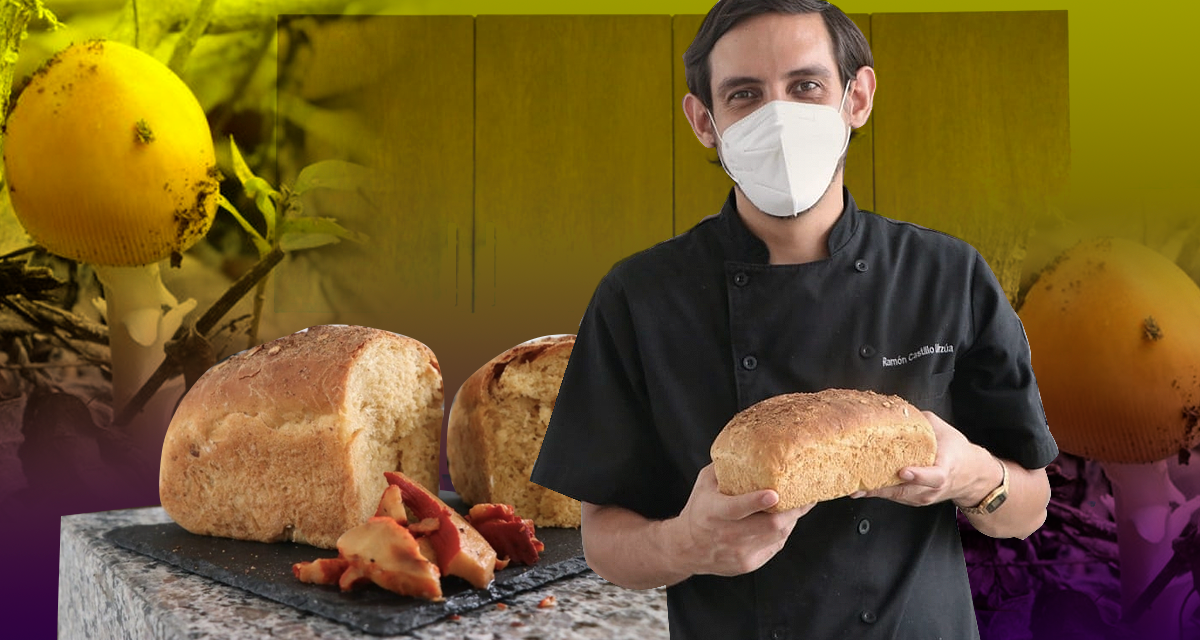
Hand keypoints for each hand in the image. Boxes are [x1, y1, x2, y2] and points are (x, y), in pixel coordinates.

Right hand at [668, 463, 813, 576]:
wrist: (688, 549)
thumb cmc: (700, 510)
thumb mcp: (704, 484)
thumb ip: (726, 468)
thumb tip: (750, 446)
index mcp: (714, 512)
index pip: (736, 508)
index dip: (756, 501)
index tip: (774, 493)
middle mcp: (727, 535)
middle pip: (769, 525)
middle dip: (793, 510)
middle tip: (808, 495)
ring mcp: (740, 552)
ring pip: (778, 535)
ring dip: (793, 518)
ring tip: (802, 503)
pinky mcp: (749, 563)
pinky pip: (776, 545)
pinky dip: (783, 531)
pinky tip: (785, 519)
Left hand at [852, 411, 1000, 507]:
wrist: (971, 475)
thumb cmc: (957, 452)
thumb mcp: (944, 430)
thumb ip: (923, 422)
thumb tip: (900, 410)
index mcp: (945, 469)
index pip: (934, 476)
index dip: (918, 476)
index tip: (903, 471)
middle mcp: (934, 487)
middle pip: (908, 491)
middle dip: (883, 487)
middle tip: (862, 480)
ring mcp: (924, 497)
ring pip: (898, 496)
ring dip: (876, 492)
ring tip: (855, 485)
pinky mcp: (915, 500)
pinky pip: (896, 497)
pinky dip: (879, 492)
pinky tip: (863, 487)